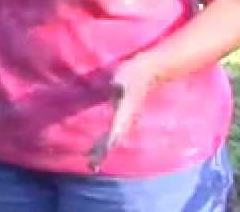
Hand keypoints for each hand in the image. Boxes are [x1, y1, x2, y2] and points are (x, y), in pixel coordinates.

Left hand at [87, 56, 158, 172]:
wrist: (147, 72)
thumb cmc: (132, 74)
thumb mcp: (123, 78)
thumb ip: (120, 85)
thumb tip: (117, 87)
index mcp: (125, 112)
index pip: (116, 130)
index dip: (109, 142)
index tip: (104, 153)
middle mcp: (127, 120)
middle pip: (114, 141)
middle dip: (103, 153)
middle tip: (92, 167)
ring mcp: (126, 121)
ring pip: (113, 140)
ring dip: (103, 151)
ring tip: (92, 165)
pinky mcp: (123, 120)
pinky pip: (113, 135)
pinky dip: (104, 144)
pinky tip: (96, 150)